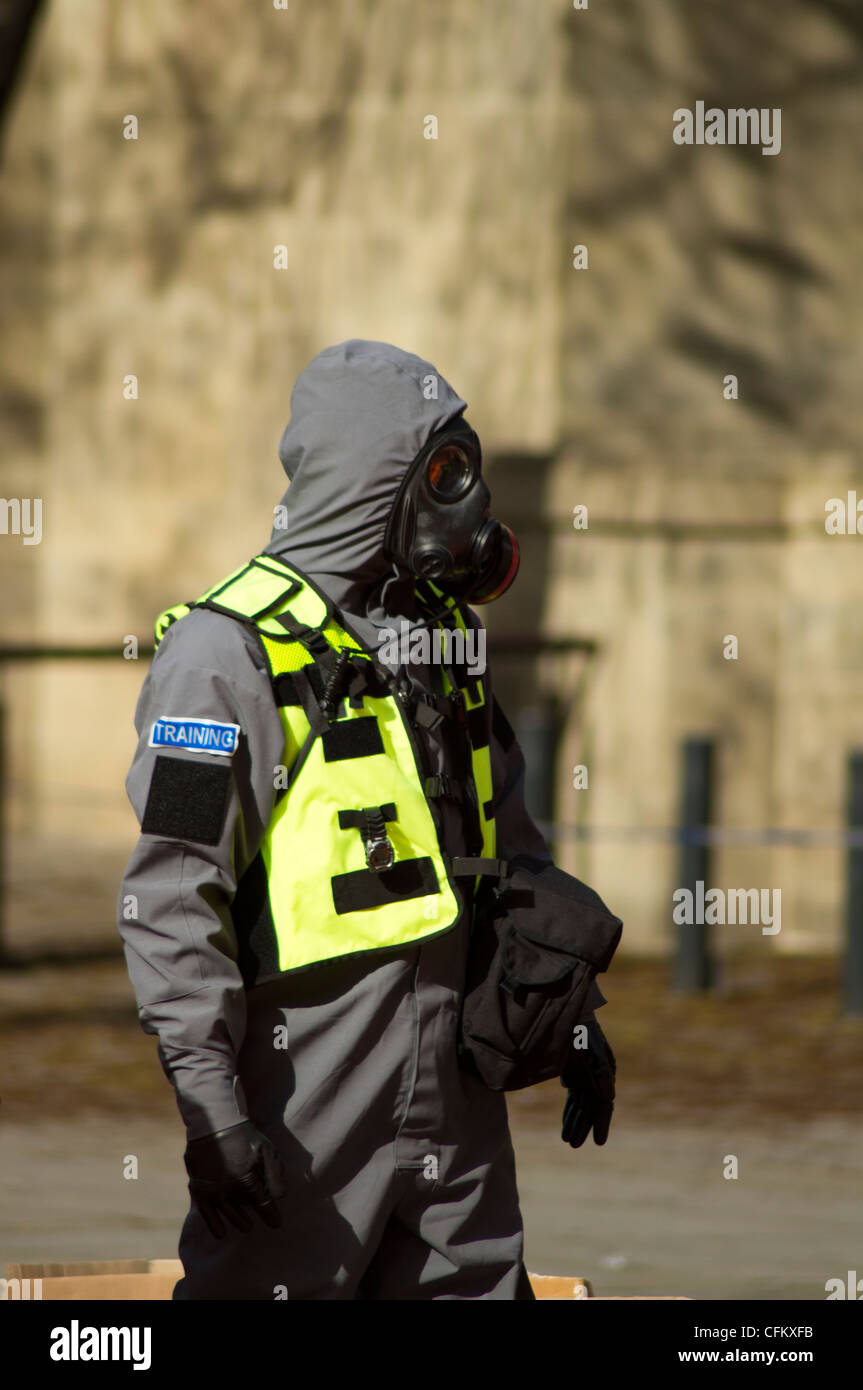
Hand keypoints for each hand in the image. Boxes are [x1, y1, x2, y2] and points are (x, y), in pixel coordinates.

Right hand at [184, 1120, 288, 1237]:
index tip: (277, 1224)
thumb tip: (281, 1198)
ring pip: (228, 1214)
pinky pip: (206, 1213)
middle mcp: (228, 1188)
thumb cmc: (244, 1137)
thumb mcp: (267, 1150)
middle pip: (245, 1211)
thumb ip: (275, 1174)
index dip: (271, 1216)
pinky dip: (214, 1225)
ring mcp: (212, 1190)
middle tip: (257, 1223)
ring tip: (246, 1226)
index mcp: (246, 1178)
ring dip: (238, 1221)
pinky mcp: (198, 1189)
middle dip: (253, 1218)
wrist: (214, 1124)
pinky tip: (222, 1233)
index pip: (262, 1205)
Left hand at [560, 1019, 615, 1147]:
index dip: (602, 1123)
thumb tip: (610, 1097)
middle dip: (583, 1127)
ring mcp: (586, 1079)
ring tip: (568, 1141)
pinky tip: (566, 1127)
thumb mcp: (591, 1047)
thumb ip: (601, 1071)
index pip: (604, 1105)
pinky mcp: (574, 1076)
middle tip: (574, 1145)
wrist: (570, 1016)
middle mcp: (597, 1080)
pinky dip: (570, 1113)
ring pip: (581, 1107)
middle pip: (591, 1109)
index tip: (599, 1142)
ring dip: (575, 1123)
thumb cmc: (582, 1031)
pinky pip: (574, 1100)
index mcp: (604, 1075)